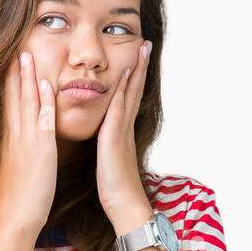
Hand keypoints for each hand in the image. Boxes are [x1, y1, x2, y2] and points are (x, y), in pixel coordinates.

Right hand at [0, 50, 58, 233]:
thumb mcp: (17, 170)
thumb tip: (21, 150)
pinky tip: (46, 83)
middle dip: (12, 71)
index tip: (7, 63)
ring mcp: (26, 141)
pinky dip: (44, 100)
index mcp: (10, 140)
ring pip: (25, 102)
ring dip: (25, 77)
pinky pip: (42, 119)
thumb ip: (19, 154)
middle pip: (12, 97)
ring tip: (25, 53)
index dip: (7, 83)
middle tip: (12, 47)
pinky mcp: (39, 149)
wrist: (15, 217)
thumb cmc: (18, 200)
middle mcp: (15, 136)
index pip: (8, 105)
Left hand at [96, 39, 152, 223]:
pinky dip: (123, 90)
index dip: (132, 79)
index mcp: (120, 133)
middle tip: (145, 44)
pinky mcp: (115, 138)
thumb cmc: (115, 190)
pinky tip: (124, 74)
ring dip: (136, 70)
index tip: (136, 58)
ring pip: (130, 94)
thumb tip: (106, 143)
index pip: (127, 99)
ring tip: (141, 49)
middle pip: (133, 90)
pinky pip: (119, 108)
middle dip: (140, 67)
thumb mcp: (110, 162)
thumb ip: (109, 148)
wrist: (124, 206)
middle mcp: (124, 128)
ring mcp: (122, 131)